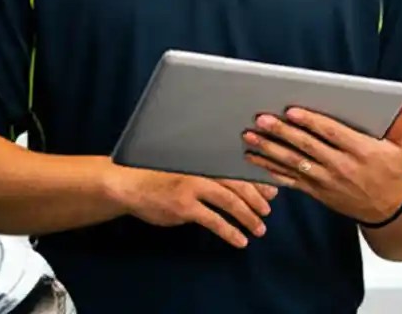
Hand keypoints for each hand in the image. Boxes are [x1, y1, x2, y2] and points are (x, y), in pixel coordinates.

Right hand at [117, 167, 277, 247]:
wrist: (128, 184)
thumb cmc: (154, 176)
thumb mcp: (180, 169)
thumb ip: (202, 174)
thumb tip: (232, 184)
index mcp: (201, 160)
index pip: (236, 168)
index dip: (257, 180)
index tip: (272, 190)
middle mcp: (200, 171)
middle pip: (239, 184)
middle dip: (257, 200)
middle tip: (267, 212)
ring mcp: (192, 188)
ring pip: (230, 202)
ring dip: (248, 217)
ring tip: (259, 230)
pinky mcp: (185, 206)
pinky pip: (214, 220)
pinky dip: (230, 231)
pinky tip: (240, 240)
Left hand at [243, 103, 401, 222]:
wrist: (388, 211)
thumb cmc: (392, 173)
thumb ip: (401, 126)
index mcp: (362, 151)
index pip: (331, 133)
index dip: (311, 122)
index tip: (291, 111)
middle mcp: (342, 166)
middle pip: (307, 147)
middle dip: (282, 132)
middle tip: (260, 119)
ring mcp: (327, 181)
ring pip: (294, 163)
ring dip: (269, 150)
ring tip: (249, 137)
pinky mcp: (317, 192)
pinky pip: (291, 180)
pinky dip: (271, 170)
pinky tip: (254, 159)